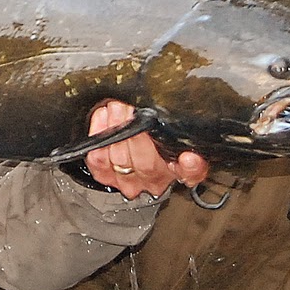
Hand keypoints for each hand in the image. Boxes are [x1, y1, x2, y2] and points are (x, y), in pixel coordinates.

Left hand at [83, 99, 208, 198]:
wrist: (130, 149)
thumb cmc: (156, 135)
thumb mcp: (176, 131)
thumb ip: (182, 125)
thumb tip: (183, 119)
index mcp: (180, 169)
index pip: (191, 173)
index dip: (190, 167)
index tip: (188, 157)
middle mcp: (155, 179)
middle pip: (147, 163)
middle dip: (136, 130)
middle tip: (131, 107)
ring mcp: (129, 181)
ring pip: (121, 160)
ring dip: (116, 128)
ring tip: (116, 107)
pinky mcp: (106, 177)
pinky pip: (99, 160)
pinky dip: (99, 135)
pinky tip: (103, 117)